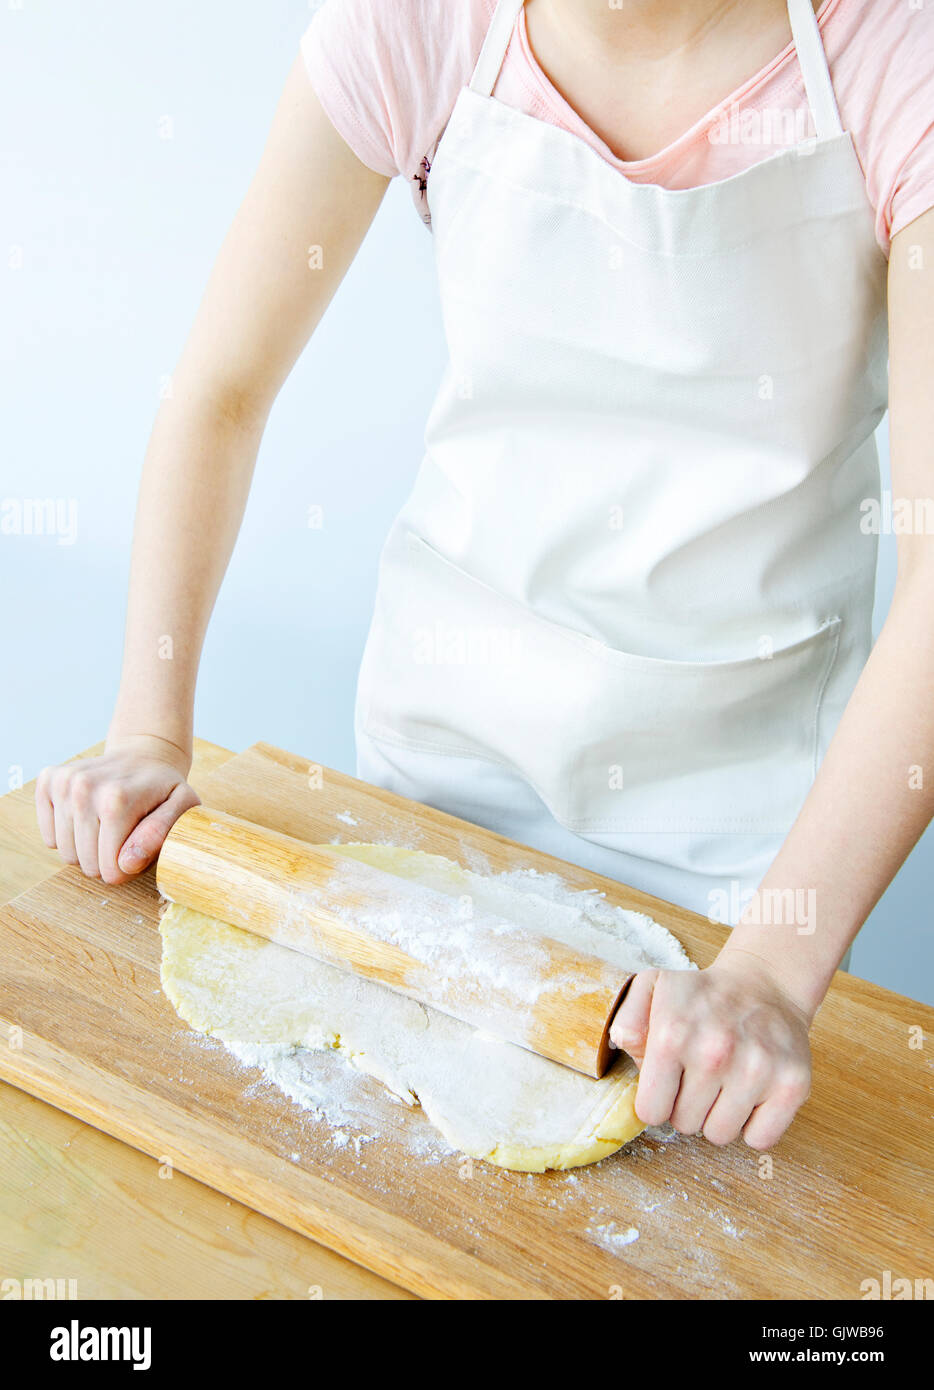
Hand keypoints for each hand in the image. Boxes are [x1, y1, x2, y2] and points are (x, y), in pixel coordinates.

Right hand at [35, 734, 199, 884]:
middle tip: (124, 838)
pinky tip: (89, 818)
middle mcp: (84, 788)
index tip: (137, 850)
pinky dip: (68, 835)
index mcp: (117, 799)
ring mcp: (63, 782)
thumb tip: (127, 863)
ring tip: (108, 827)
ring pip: (65, 852)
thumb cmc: (165, 788)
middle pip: (86, 862)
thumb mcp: (182, 808)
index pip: (110, 868)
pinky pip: (49, 836)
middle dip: (106, 860)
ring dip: (87, 848)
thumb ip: (159, 835)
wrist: (144, 753)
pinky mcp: (48, 781)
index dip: (126, 868)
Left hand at [609, 951, 811, 1149]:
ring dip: (720, 1115)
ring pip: (721, 1136)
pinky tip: (751, 1091)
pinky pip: (760, 1138)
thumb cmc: (702, 996)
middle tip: (701, 1074)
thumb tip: (623, 1043)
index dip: (657, 1100)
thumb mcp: (652, 991)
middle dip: (688, 1105)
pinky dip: (755, 1123)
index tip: (670, 1081)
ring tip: (726, 1080)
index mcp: (672, 1032)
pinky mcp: (792, 1084)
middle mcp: (715, 1051)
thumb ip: (627, 1020)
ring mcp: (757, 1068)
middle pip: (685, 1125)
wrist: (765, 984)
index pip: (651, 1112)